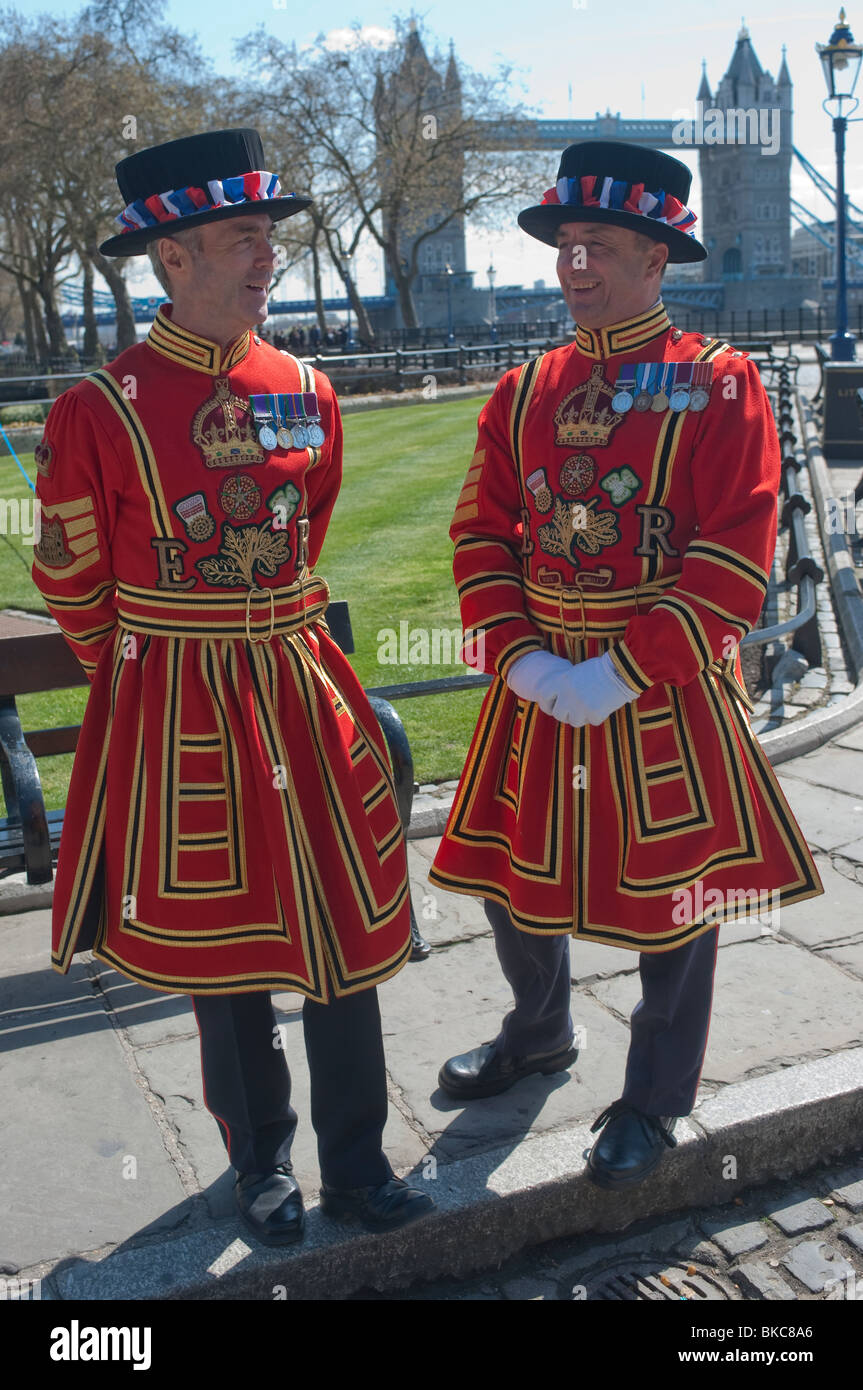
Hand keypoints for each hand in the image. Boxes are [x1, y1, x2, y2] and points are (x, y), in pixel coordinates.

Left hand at [506, 650, 637, 726]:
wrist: (621, 670)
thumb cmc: (602, 669)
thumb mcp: (578, 673)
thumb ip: (567, 687)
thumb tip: (562, 701)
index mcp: (561, 681)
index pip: (544, 697)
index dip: (549, 703)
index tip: (556, 704)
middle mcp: (567, 695)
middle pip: (559, 714)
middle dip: (567, 714)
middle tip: (578, 709)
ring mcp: (579, 706)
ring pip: (575, 722)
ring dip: (583, 716)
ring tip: (593, 704)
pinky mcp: (593, 714)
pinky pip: (593, 721)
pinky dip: (599, 715)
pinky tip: (605, 704)